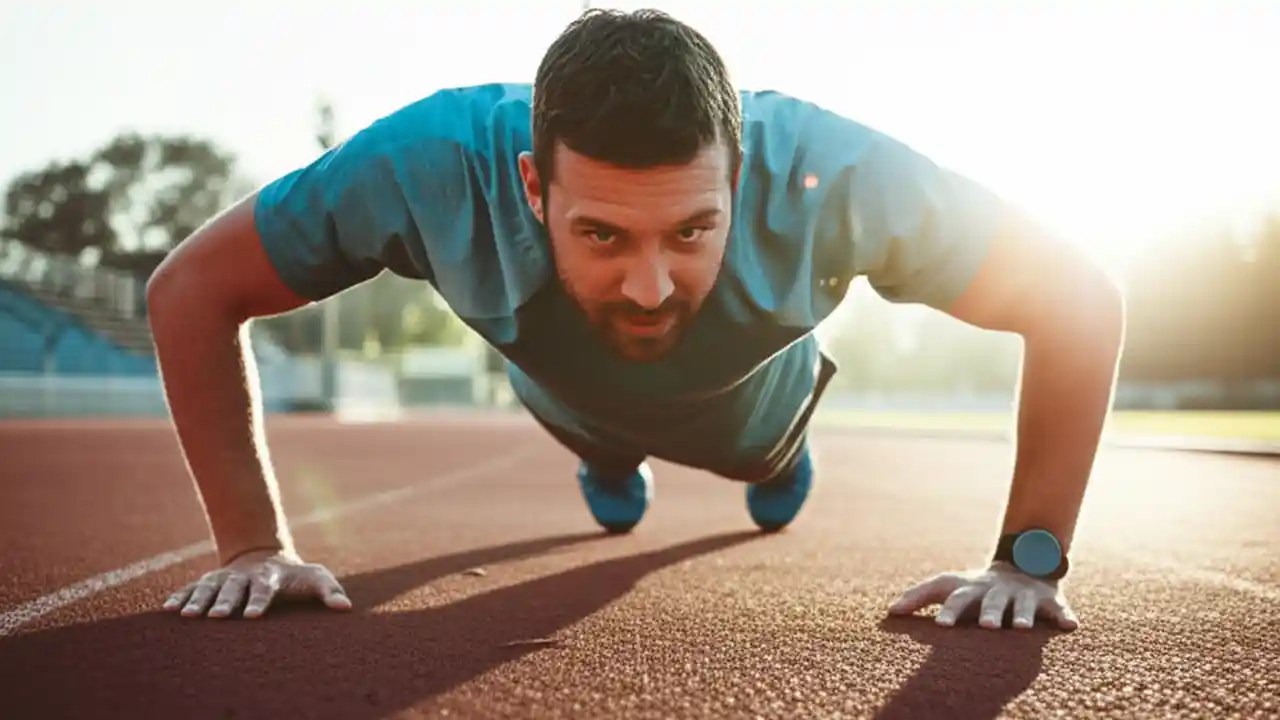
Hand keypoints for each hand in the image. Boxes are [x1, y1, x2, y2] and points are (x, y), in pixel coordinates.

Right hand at [163, 548, 351, 618]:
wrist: (266, 555)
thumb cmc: (295, 575)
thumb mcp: (316, 577)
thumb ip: (329, 591)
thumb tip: (346, 607)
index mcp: (269, 576)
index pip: (264, 590)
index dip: (259, 602)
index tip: (252, 616)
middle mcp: (244, 576)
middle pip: (233, 589)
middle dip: (224, 602)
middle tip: (216, 617)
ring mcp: (224, 578)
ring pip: (209, 588)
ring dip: (197, 601)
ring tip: (185, 616)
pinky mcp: (210, 582)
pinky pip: (192, 589)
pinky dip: (180, 597)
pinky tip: (166, 610)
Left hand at [887, 561, 1078, 630]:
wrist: (1020, 567)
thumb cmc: (975, 587)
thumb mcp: (947, 585)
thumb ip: (919, 596)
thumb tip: (889, 611)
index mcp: (971, 590)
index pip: (957, 598)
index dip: (950, 611)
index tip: (940, 626)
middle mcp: (997, 591)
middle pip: (992, 602)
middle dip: (990, 612)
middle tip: (987, 626)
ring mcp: (1022, 595)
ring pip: (1023, 606)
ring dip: (1021, 615)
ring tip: (1019, 628)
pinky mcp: (1048, 601)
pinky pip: (1058, 609)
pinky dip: (1064, 616)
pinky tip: (1069, 626)